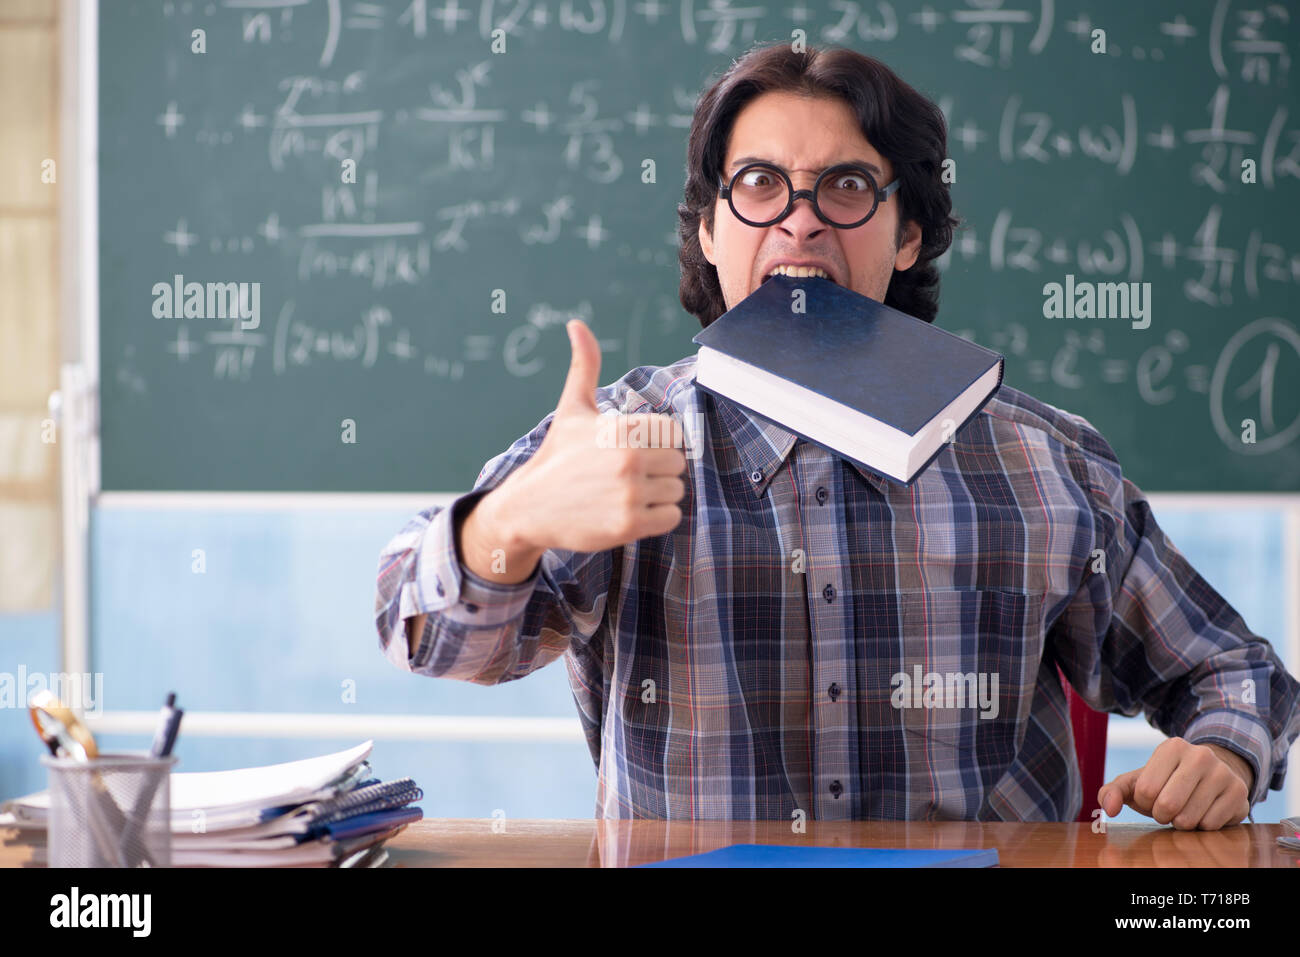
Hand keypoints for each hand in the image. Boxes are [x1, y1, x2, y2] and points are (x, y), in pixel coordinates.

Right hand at [496, 319, 687, 553]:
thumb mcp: (573, 408)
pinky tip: (630, 512)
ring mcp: (630, 494)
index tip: (631, 450)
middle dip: (658, 470)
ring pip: (677, 491)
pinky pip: (671, 518)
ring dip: (658, 495)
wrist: (529, 506)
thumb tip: (576, 324)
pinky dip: (657, 518)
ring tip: (626, 493)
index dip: (657, 442)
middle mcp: (629, 459)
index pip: (674, 434)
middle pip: (679, 464)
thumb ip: (585, 365)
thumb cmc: (558, 454)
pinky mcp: (629, 525)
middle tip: (627, 475)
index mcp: (623, 428)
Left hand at [1097, 737, 1252, 830]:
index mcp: (1172, 747)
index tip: (1153, 795)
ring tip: (1185, 809)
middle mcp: (1200, 755)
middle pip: (1167, 805)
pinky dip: (1202, 826)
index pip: (1145, 790)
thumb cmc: (1165, 782)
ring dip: (1181, 823)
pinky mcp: (1239, 794)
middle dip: (1161, 815)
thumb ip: (1112, 791)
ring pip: (1189, 819)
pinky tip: (1204, 812)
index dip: (1145, 802)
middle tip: (1167, 808)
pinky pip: (1210, 825)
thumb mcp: (1136, 782)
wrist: (1210, 778)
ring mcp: (1223, 774)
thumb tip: (1108, 809)